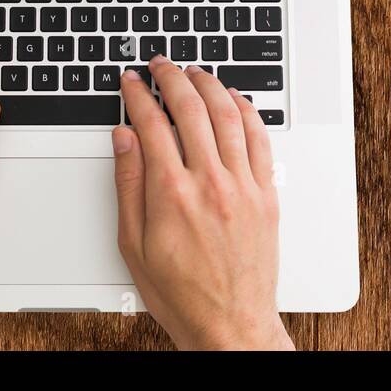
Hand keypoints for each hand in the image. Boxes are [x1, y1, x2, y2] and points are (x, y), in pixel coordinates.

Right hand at [114, 55, 291, 349]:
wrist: (229, 325)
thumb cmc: (180, 293)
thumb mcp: (133, 245)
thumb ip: (128, 184)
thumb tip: (124, 138)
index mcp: (171, 194)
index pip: (152, 123)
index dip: (138, 94)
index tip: (131, 81)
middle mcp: (210, 183)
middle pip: (191, 108)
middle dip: (172, 78)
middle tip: (161, 65)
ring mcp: (243, 186)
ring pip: (228, 115)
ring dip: (209, 85)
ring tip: (194, 71)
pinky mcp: (266, 195)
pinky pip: (259, 139)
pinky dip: (246, 111)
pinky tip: (234, 99)